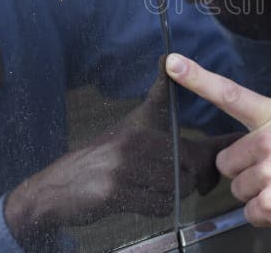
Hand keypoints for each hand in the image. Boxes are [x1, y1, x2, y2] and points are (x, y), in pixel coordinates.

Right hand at [4, 58, 238, 245]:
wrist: (57, 187)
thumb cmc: (106, 159)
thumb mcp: (132, 133)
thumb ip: (173, 132)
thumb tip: (214, 128)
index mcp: (139, 122)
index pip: (159, 98)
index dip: (167, 79)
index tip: (168, 62)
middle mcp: (132, 139)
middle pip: (187, 161)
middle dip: (190, 176)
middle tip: (182, 182)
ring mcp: (122, 165)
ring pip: (175, 186)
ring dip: (173, 195)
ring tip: (154, 190)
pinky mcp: (114, 192)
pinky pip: (158, 205)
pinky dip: (158, 208)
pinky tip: (142, 201)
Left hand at [164, 54, 270, 252]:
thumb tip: (248, 154)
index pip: (231, 93)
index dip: (197, 77)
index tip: (172, 63)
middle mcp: (269, 139)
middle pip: (228, 162)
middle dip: (247, 174)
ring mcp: (269, 170)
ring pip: (239, 190)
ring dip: (260, 197)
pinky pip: (251, 214)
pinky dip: (270, 218)